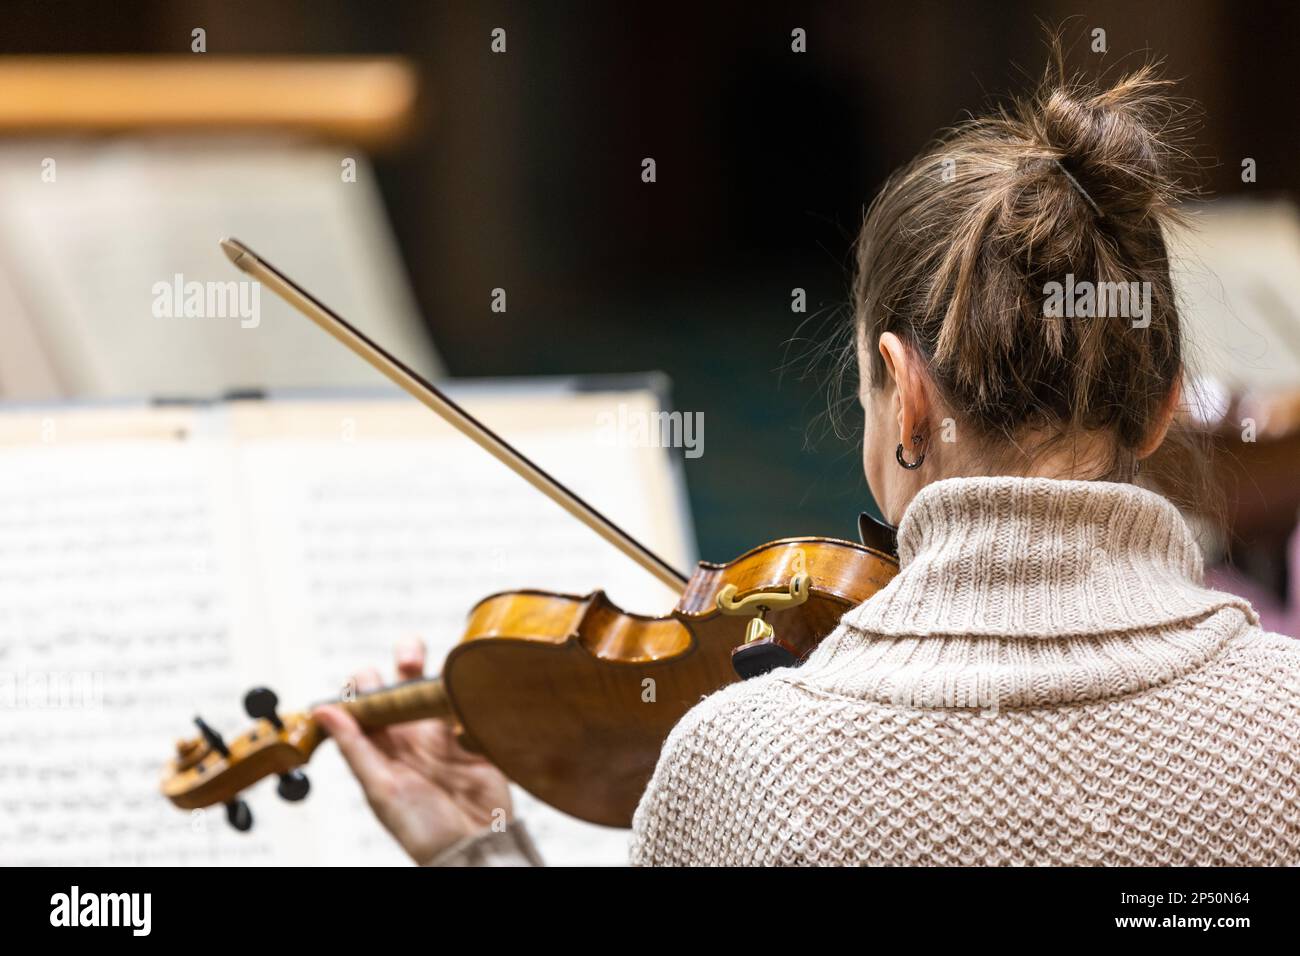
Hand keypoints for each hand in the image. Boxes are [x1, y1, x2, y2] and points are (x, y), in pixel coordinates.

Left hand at [313, 638, 512, 864]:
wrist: (474, 848)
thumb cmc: (423, 830)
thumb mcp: (381, 789)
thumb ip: (354, 747)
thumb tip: (322, 710)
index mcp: (381, 744)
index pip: (365, 699)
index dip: (362, 685)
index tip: (366, 687)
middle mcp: (411, 731)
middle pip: (403, 678)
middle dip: (405, 657)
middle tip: (409, 660)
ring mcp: (444, 730)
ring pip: (436, 681)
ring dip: (434, 667)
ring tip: (436, 666)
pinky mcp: (474, 733)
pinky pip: (468, 701)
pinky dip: (466, 692)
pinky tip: (462, 699)